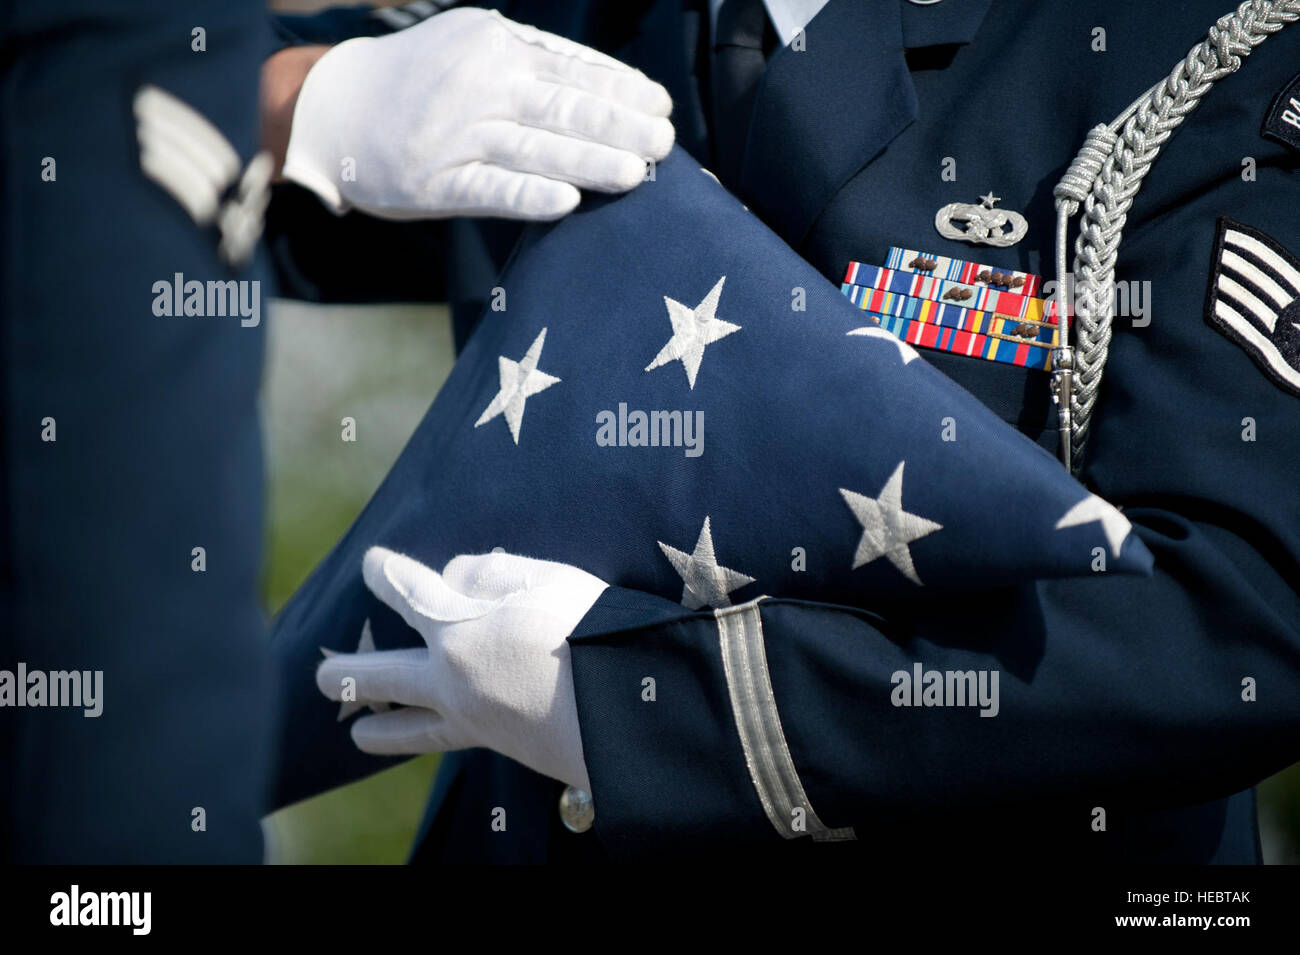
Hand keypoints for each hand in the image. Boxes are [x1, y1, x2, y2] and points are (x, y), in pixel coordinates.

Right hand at [281, 8, 674, 220]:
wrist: (334, 109)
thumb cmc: (423, 82)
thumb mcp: (473, 47)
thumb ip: (536, 60)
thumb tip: (613, 83)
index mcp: (495, 46)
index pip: (571, 68)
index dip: (620, 88)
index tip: (659, 106)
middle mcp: (478, 86)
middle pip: (562, 107)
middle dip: (619, 125)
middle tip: (663, 143)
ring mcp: (455, 137)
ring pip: (534, 148)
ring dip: (589, 160)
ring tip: (635, 173)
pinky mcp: (434, 184)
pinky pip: (489, 190)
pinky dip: (529, 196)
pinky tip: (567, 203)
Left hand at [316, 547, 608, 790]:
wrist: (619, 709)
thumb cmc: (588, 630)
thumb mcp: (543, 578)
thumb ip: (490, 572)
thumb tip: (456, 576)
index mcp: (456, 626)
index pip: (408, 592)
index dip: (386, 575)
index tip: (371, 564)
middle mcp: (450, 677)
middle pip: (382, 677)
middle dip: (348, 673)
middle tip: (322, 676)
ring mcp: (471, 717)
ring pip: (407, 727)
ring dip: (377, 726)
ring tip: (358, 731)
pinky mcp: (498, 742)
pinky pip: (445, 740)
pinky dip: (424, 738)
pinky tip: (426, 734)